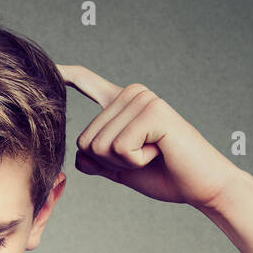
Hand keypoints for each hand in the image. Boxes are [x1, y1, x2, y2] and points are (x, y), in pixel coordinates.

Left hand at [56, 63, 246, 210]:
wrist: (201, 186)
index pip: (87, 83)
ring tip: (154, 154)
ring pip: (99, 146)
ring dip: (124, 163)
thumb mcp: (121, 168)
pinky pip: (120, 148)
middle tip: (144, 157)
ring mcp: (142, 99)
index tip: (51, 66)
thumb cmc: (164, 176)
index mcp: (122, 102)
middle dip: (109, 162)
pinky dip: (137, 162)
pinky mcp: (153, 111)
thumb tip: (76, 154)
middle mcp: (131, 93)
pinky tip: (159, 153)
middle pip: (84, 140)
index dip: (66, 76)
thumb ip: (97, 160)